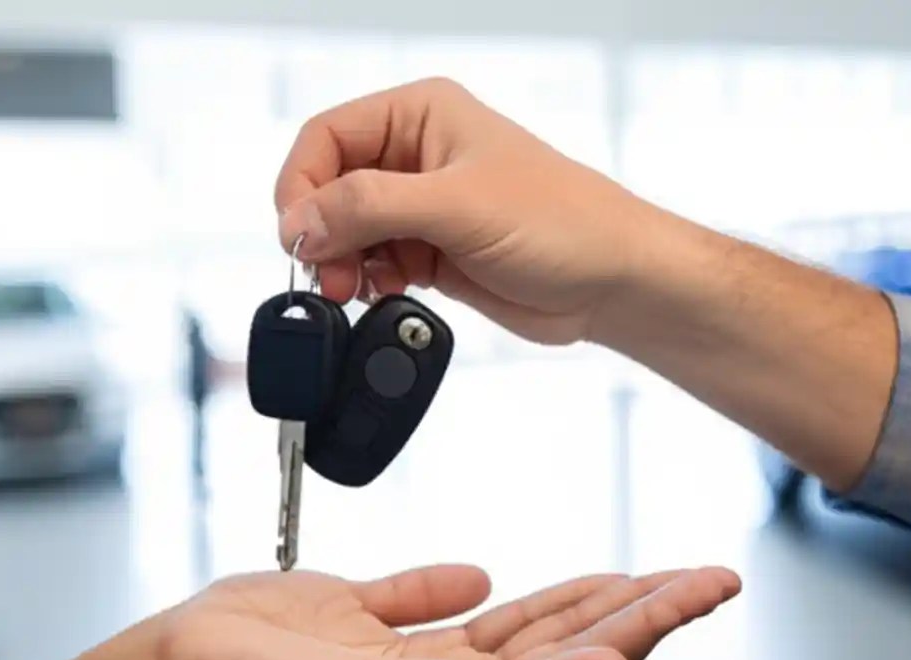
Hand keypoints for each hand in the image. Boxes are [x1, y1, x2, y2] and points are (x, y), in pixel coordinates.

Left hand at [157, 563, 740, 659]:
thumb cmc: (245, 643)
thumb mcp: (349, 602)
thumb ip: (415, 594)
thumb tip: (477, 576)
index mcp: (432, 659)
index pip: (541, 627)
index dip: (604, 601)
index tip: (656, 568)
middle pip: (565, 648)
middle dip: (643, 614)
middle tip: (714, 577)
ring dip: (627, 634)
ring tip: (690, 596)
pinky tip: (609, 654)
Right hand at [274, 77, 663, 344]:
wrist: (612, 283)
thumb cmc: (563, 223)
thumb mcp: (459, 205)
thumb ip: (371, 207)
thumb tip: (301, 222)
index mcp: (421, 114)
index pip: (327, 137)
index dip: (302, 186)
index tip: (298, 236)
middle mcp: (415, 155)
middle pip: (329, 188)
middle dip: (322, 233)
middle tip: (330, 275)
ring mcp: (422, 207)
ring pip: (346, 232)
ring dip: (343, 264)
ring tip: (360, 289)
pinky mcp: (431, 253)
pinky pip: (373, 265)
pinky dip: (369, 283)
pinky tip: (388, 294)